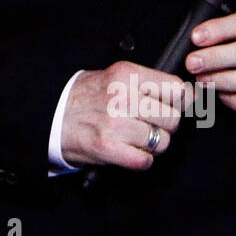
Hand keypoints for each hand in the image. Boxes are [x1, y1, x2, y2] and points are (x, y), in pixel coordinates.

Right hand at [60, 63, 191, 169]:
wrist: (49, 115)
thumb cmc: (83, 96)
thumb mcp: (113, 76)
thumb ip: (146, 83)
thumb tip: (186, 94)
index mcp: (125, 74)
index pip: (176, 88)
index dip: (183, 100)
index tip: (181, 105)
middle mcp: (122, 97)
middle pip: (173, 118)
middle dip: (166, 125)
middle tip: (151, 124)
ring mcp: (115, 123)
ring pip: (162, 142)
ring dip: (153, 145)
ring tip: (136, 138)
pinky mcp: (107, 147)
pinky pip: (144, 161)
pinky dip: (140, 160)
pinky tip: (128, 151)